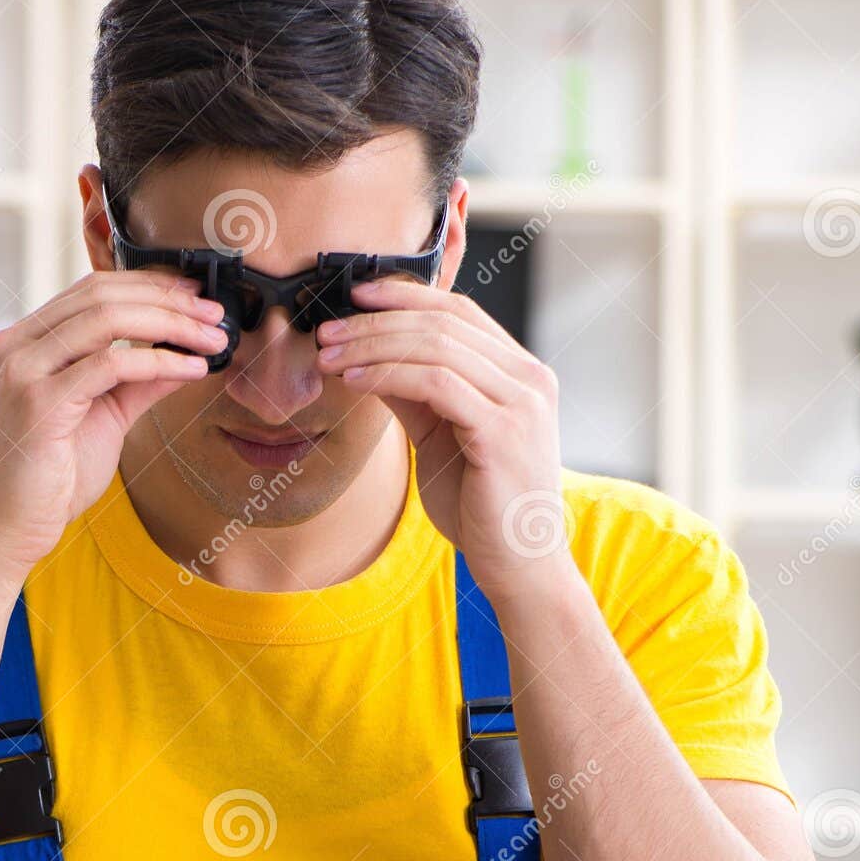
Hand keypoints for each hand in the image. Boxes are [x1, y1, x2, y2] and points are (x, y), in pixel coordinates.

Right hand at [0, 270, 229, 575]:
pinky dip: (159, 361)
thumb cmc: (49, 480)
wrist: (6, 529)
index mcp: (25, 342)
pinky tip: (191, 370)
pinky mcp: (39, 402)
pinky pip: (110, 365)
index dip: (149, 286)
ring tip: (212, 337)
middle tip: (214, 313)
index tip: (195, 297)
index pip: (92, 290)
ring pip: (107, 319)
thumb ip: (137, 383)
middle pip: (102, 295)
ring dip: (170, 324)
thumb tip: (181, 356)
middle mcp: (16, 346)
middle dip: (167, 299)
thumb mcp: (103, 417)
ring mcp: (22, 370)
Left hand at [314, 280, 573, 606]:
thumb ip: (414, 395)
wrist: (519, 565)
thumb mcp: (441, 437)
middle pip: (444, 323)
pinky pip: (437, 384)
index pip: (460, 312)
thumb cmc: (483, 507)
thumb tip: (366, 355)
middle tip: (329, 331)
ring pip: (437, 347)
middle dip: (378, 321)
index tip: (356, 295)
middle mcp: (530, 379)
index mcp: (521, 374)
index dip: (406, 296)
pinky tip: (355, 381)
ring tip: (330, 356)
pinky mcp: (503, 432)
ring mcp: (522, 402)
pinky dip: (388, 375)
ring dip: (374, 346)